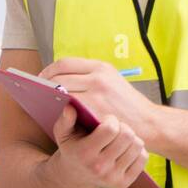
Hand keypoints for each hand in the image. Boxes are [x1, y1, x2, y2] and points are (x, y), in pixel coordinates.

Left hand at [39, 57, 160, 146]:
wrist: (150, 123)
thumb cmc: (128, 106)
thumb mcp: (113, 82)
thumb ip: (90, 78)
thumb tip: (60, 80)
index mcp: (101, 68)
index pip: (65, 63)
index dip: (48, 70)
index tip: (41, 78)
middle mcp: (98, 77)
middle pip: (59, 76)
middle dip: (45, 84)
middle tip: (37, 92)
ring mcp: (96, 94)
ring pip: (62, 92)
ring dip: (50, 97)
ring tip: (44, 101)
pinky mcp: (95, 110)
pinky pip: (70, 107)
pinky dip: (61, 109)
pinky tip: (57, 112)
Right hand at [47, 103, 147, 187]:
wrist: (74, 177)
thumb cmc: (72, 149)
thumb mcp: (63, 134)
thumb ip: (65, 120)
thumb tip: (70, 108)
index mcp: (85, 153)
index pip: (110, 129)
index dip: (111, 120)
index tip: (106, 121)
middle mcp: (99, 167)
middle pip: (127, 136)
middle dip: (123, 127)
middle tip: (115, 129)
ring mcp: (113, 177)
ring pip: (137, 145)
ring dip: (131, 138)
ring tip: (120, 139)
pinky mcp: (124, 183)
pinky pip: (143, 158)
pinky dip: (137, 150)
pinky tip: (125, 150)